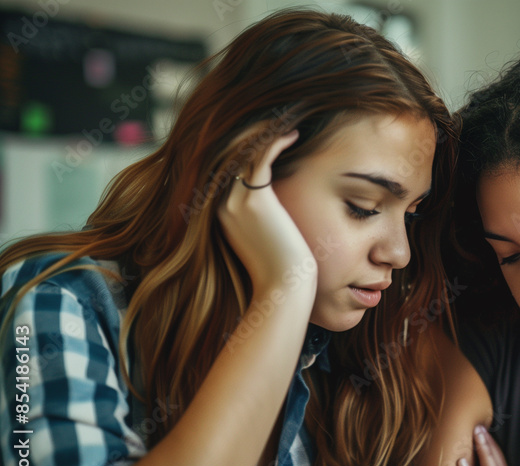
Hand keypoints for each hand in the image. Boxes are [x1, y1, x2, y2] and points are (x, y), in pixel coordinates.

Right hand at [218, 130, 316, 296]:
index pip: (227, 166)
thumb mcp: (264, 234)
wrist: (283, 288)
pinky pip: (260, 159)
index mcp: (219, 211)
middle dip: (252, 132)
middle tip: (275, 116)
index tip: (265, 130)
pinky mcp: (254, 201)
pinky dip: (275, 142)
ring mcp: (234, 202)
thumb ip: (262, 214)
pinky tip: (293, 135)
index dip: (244, 144)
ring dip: (264, 132)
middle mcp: (221, 203)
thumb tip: (276, 202)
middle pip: (231, 154)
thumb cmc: (281, 267)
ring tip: (284, 119)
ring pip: (244, 152)